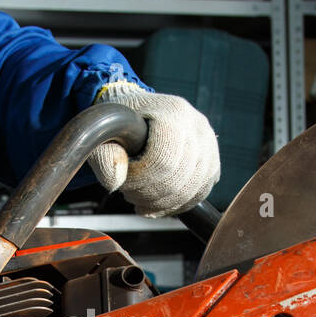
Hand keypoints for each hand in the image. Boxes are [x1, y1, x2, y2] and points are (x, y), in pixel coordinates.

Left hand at [87, 82, 220, 217]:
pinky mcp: (212, 160)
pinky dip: (178, 205)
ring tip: (142, 200)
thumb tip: (116, 182)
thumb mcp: (103, 133)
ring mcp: (209, 143)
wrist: (138, 115)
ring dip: (163, 203)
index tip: (124, 185)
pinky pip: (201, 192)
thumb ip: (104, 156)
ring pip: (193, 189)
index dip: (142, 182)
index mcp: (173, 111)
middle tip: (130, 195)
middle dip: (151, 195)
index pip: (164, 161)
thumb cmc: (120, 123)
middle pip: (180, 178)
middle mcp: (197, 124)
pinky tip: (158, 204)